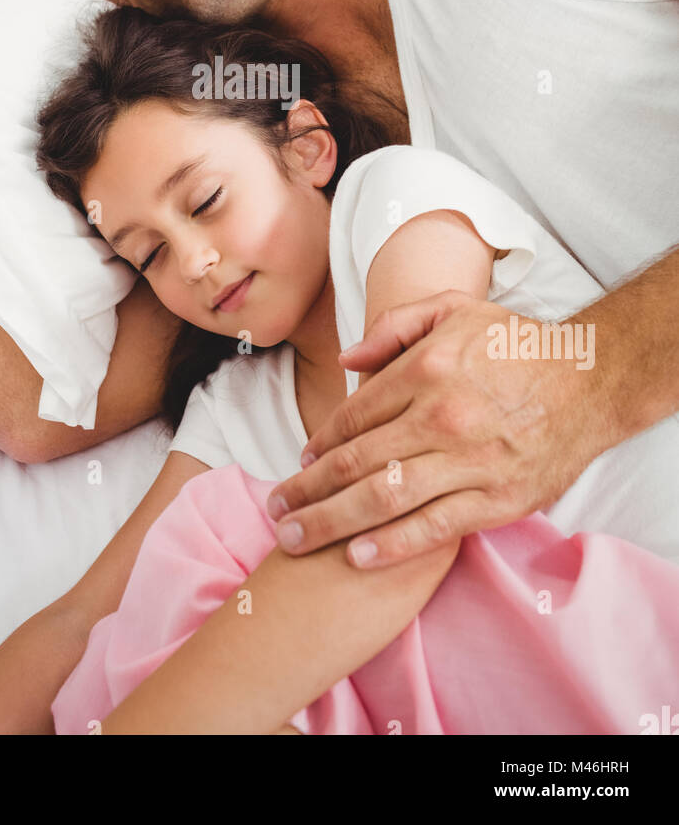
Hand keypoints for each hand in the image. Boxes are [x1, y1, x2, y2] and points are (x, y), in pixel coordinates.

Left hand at [267, 292, 616, 567]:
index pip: (353, 416)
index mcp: (426, 369)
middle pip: (356, 462)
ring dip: (331, 522)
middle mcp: (441, 415)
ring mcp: (469, 461)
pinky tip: (357, 557)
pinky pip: (434, 528)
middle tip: (274, 512)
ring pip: (384, 499)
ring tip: (294, 539)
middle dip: (307, 491)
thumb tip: (346, 359)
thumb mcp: (454, 309)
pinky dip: (392, 547)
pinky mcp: (497, 498)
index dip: (319, 443)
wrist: (591, 380)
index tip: (299, 462)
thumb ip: (394, 327)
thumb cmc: (516, 344)